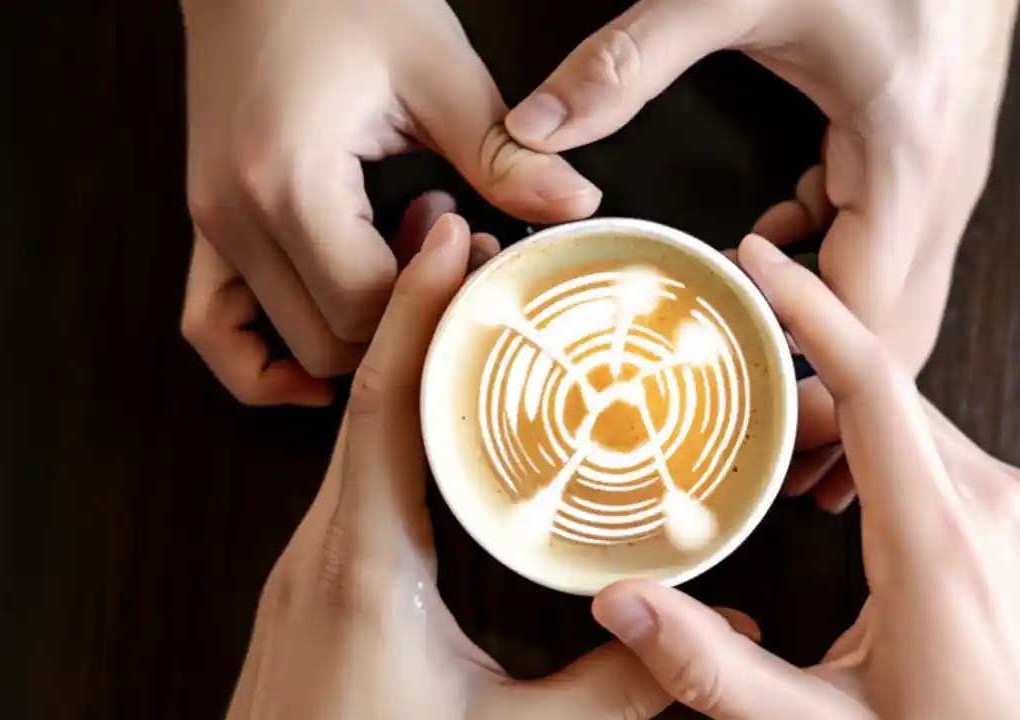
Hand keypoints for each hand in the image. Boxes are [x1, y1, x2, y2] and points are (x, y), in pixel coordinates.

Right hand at [180, 0, 599, 406]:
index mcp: (289, 181)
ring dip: (352, 333)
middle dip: (405, 321)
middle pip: (330, 342)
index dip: (438, 300)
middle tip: (454, 255)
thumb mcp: (438, 70)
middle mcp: (235, 217)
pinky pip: (212, 326)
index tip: (481, 252)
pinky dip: (262, 358)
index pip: (369, 308)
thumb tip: (577, 205)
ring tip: (399, 265)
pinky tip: (325, 351)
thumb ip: (502, 153)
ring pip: (276, 351)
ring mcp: (211, 226)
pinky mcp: (209, 224)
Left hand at [227, 215, 672, 718]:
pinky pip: (357, 476)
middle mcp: (323, 546)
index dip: (417, 311)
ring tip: (471, 316)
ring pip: (359, 434)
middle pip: (371, 398)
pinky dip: (400, 425)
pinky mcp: (317, 582)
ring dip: (411, 366)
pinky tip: (441, 424)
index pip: (386, 406)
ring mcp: (311, 562)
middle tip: (483, 254)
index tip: (450, 242)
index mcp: (363, 564)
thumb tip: (708, 640)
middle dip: (423, 314)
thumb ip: (614, 692)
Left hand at [505, 0, 1019, 504]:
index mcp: (904, 161)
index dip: (823, 393)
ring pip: (898, 301)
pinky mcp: (923, 161)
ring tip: (758, 383)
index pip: (871, 323)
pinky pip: (884, 249)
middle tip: (772, 459)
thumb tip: (542, 125)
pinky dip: (829, 277)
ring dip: (831, 347)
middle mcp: (939, 186)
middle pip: (900, 336)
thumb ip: (634, 58)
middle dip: (838, 403)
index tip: (770, 443)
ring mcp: (941, 177)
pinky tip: (766, 263)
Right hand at [588, 235, 1019, 718]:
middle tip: (742, 431)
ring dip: (846, 434)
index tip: (758, 264)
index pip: (871, 381)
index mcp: (941, 542)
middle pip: (882, 400)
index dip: (808, 308)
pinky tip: (856, 507)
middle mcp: (997, 506)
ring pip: (914, 426)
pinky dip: (890, 458)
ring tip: (791, 481)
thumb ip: (714, 669)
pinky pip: (948, 457)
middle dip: (802, 400)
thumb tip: (626, 606)